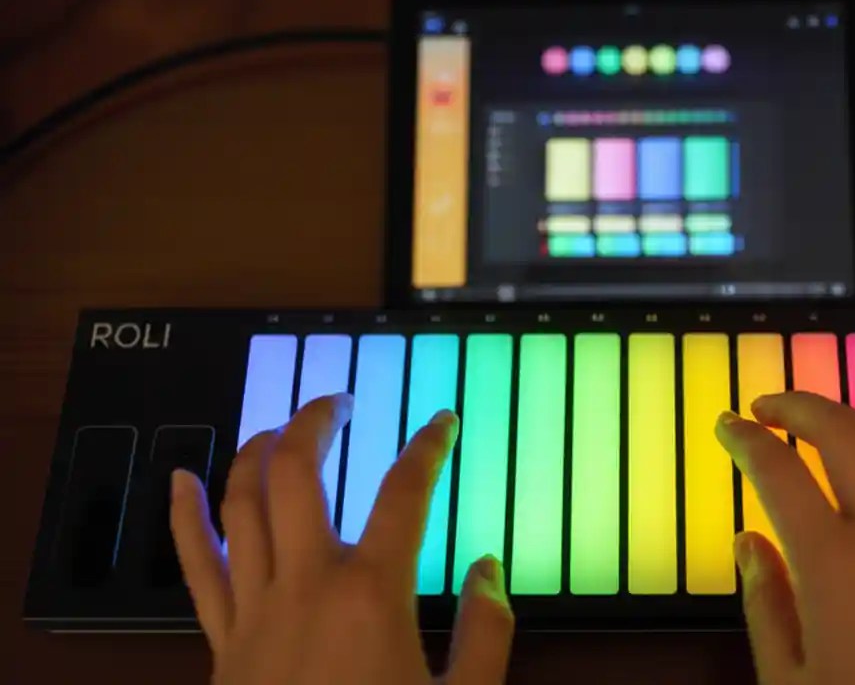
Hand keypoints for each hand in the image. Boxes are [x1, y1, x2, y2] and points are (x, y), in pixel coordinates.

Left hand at [170, 394, 513, 684]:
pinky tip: (179, 479)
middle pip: (297, 472)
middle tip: (340, 400)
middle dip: (316, 420)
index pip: (404, 492)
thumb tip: (488, 569)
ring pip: (240, 502)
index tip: (442, 423)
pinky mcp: (221, 641)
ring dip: (255, 449)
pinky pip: (195, 565)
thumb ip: (486, 633)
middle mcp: (306, 584)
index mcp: (371, 593)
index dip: (428, 446)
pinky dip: (183, 516)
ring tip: (280, 426)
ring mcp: (254, 609)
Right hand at [716, 392, 854, 684]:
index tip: (726, 425)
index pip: (776, 473)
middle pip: (841, 434)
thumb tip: (749, 544)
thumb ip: (765, 608)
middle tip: (767, 408)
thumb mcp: (792, 684)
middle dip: (798, 407)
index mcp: (832, 562)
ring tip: (830, 423)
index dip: (744, 440)